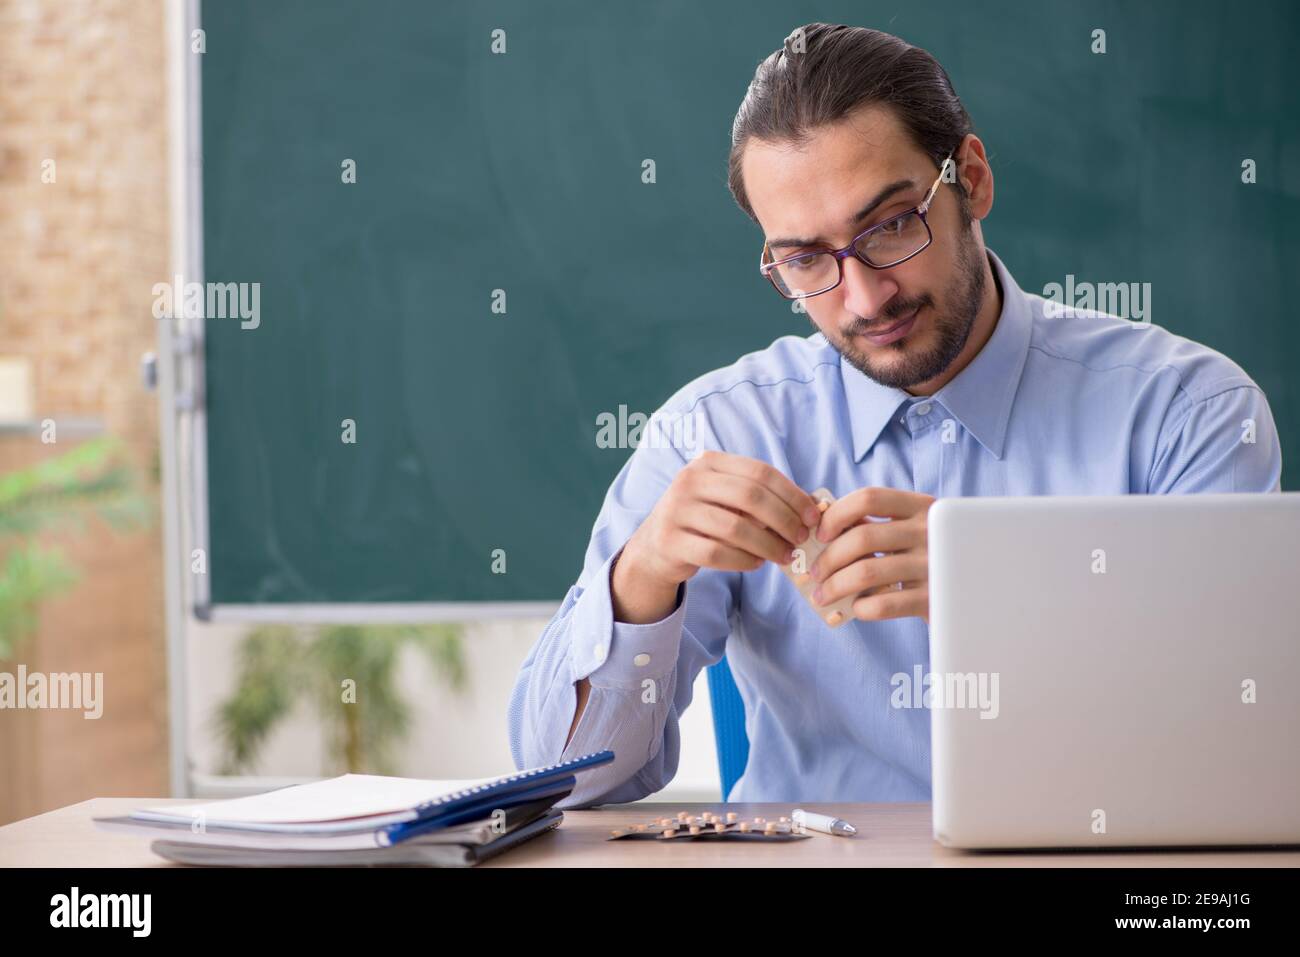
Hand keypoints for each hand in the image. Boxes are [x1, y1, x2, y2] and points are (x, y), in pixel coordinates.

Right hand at [622, 450, 821, 590]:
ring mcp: (676, 510)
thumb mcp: (727, 499)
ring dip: (768, 545)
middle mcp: (689, 480)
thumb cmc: (705, 520)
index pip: (760, 472)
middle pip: (750, 497)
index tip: (813, 516)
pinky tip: (757, 564)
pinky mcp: (670, 541)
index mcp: (708, 462)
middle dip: (783, 520)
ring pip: (735, 528)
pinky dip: (744, 561)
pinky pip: (717, 553)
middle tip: (801, 538)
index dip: (792, 494)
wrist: (657, 545)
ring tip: (784, 556)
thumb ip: (762, 499)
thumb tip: (813, 508)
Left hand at [808, 486, 935, 623]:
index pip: (869, 498)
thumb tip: (822, 528)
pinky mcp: (933, 599)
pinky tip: (856, 608)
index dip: (836, 514)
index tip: (820, 534)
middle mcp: (928, 532)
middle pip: (862, 537)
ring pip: (866, 572)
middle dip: (827, 558)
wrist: (983, 588)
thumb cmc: (932, 556)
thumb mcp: (914, 530)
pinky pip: (883, 604)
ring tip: (822, 596)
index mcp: (921, 507)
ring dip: (834, 586)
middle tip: (814, 574)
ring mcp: (932, 565)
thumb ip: (878, 525)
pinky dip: (861, 607)